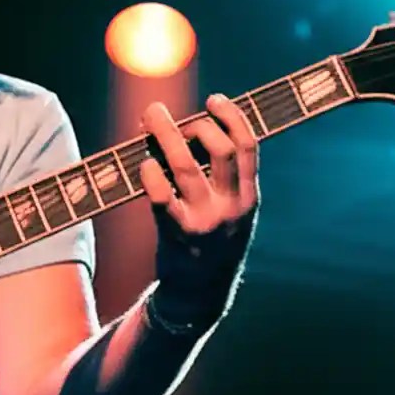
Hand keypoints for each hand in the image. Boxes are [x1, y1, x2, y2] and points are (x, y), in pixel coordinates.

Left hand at [139, 94, 258, 239]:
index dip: (232, 117)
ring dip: (165, 136)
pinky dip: (151, 174)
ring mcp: (204, 221)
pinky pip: (161, 196)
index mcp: (249, 198)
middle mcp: (231, 207)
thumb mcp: (232, 213)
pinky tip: (144, 163)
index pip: (248, 147)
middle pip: (219, 149)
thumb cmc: (212, 244)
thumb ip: (223, 178)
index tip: (214, 99)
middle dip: (194, 123)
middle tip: (169, 116)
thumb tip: (191, 128)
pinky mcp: (177, 234)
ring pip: (186, 166)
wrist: (200, 294)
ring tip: (150, 120)